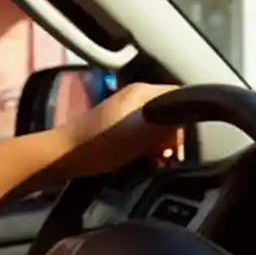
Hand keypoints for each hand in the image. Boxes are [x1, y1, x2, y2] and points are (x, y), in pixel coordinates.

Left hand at [54, 83, 180, 177]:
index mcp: (145, 91)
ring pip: (161, 128)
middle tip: (168, 157)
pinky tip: (145, 163)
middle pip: (174, 114)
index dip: (190, 120)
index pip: (184, 97)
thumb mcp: (142, 133)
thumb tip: (192, 122)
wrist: (63, 157)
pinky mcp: (120, 129)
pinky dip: (150, 150)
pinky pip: (147, 137)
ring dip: (162, 147)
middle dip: (176, 137)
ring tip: (156, 162)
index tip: (185, 144)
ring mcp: (127, 112)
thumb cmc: (100, 144)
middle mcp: (138, 97)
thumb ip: (171, 123)